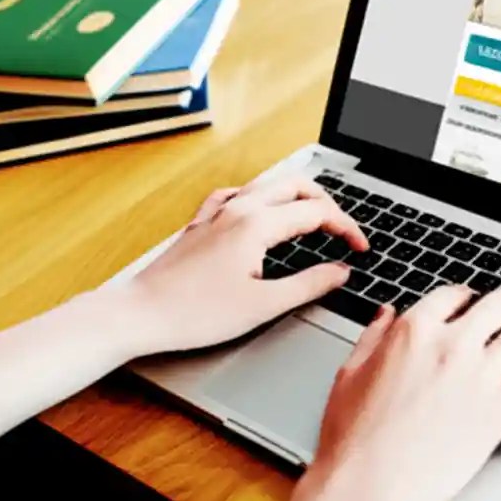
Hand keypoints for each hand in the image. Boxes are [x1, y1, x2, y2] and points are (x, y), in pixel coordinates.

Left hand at [120, 175, 367, 356]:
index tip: (360, 249)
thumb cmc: (196, 313)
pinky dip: (260, 199)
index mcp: (258, 225)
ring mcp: (217, 213)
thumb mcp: (264, 305)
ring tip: (314, 218)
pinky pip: (236, 196)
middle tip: (343, 230)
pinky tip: (260, 210)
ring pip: (267, 185)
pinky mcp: (201, 224)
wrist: (141, 314)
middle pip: (296, 185)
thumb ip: (309, 284)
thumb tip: (339, 272)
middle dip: (327, 203)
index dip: (346, 229)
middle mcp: (238, 209)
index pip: (317, 213)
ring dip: (297, 196)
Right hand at [268, 287, 500, 500]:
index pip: (453, 295)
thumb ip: (373, 337)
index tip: (469, 304)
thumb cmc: (352, 438)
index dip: (465, 298)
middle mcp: (453, 346)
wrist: (369, 486)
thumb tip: (387, 313)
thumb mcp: (350, 374)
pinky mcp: (500, 414)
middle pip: (498, 303)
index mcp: (414, 331)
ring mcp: (480, 378)